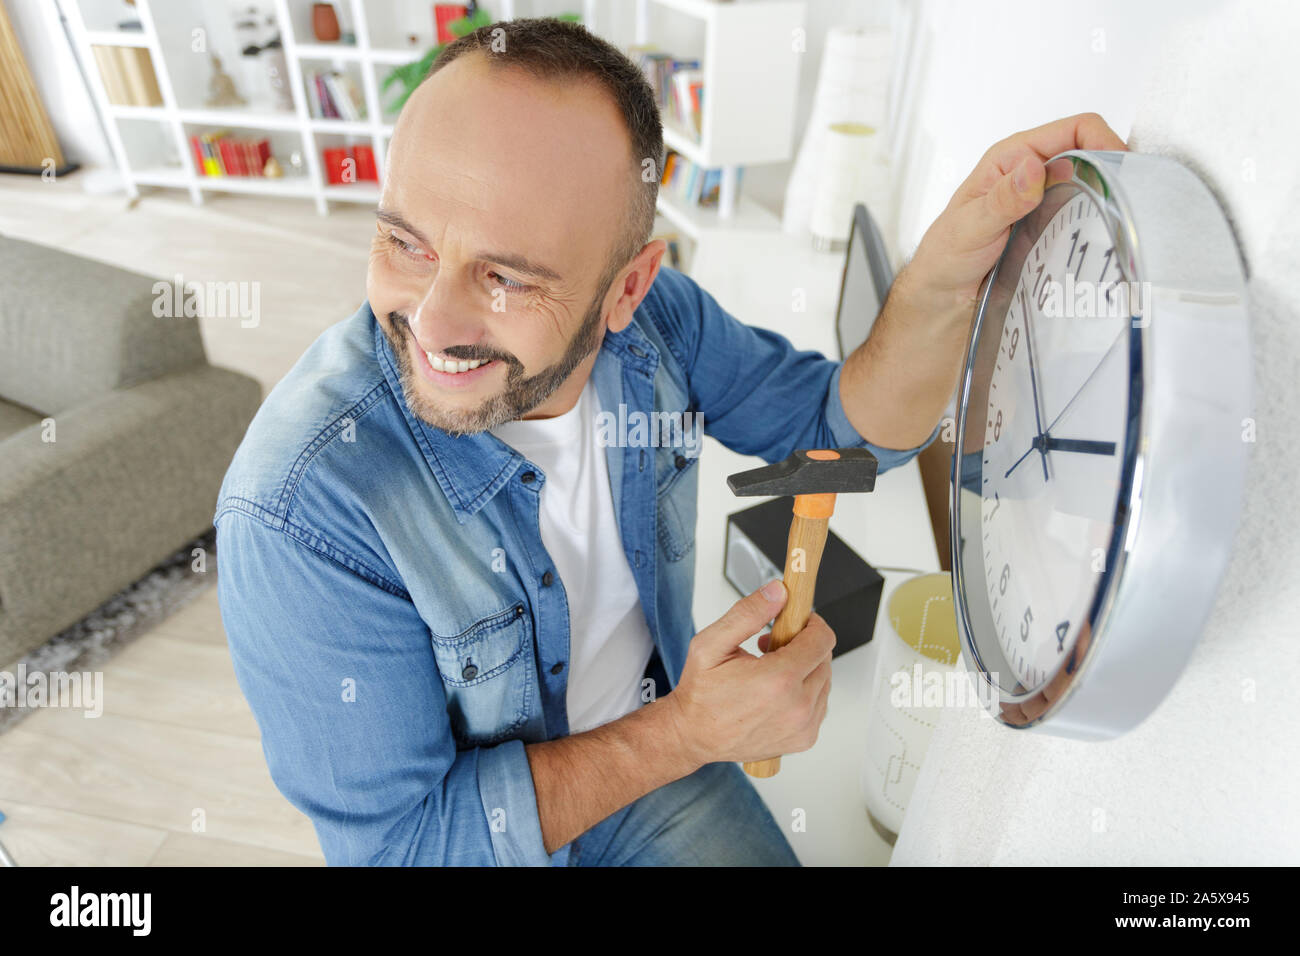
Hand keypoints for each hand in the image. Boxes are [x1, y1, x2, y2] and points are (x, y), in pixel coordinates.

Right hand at [663, 581, 835, 766]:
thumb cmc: (701, 694)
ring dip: (805, 669)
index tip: (798, 621)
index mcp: (778, 680)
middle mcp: (796, 707)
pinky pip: (819, 704)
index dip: (812, 623)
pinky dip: (805, 692)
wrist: (693, 736)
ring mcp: (803, 726)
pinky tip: (778, 692)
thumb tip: (778, 592)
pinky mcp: (804, 739)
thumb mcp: (711, 644)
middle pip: (824, 659)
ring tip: (772, 670)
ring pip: (824, 681)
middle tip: (771, 647)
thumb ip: (748, 613)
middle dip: (803, 646)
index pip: (822, 639)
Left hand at [905, 112, 1127, 314]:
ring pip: (1095, 190)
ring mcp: (1048, 202)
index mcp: (1014, 157)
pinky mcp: (1054, 229)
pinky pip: (1087, 221)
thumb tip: (1033, 168)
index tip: (1119, 174)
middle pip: (1093, 158)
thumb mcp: (969, 227)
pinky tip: (1102, 246)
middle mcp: (1035, 174)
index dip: (1104, 143)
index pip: (1075, 130)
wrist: (943, 297)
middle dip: (1114, 175)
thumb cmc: (946, 256)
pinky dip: (1098, 228)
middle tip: (1127, 205)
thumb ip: (1001, 200)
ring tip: (1120, 228)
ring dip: (1108, 205)